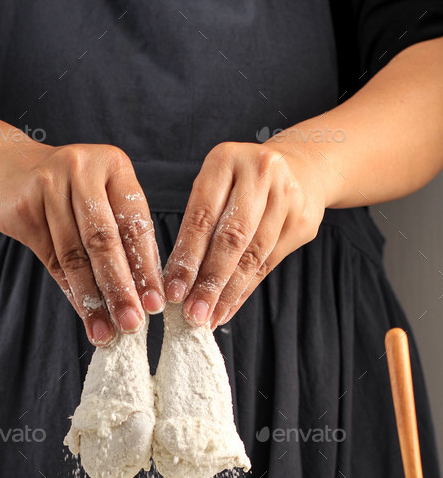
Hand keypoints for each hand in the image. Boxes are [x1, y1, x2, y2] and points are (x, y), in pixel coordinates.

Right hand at [0, 141, 163, 344]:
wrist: (12, 168)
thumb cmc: (73, 192)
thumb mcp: (104, 200)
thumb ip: (126, 237)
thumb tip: (147, 295)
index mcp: (114, 165)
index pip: (134, 224)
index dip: (146, 268)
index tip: (156, 305)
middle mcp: (82, 169)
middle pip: (103, 241)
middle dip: (120, 288)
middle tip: (132, 324)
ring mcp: (48, 185)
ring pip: (74, 256)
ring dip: (92, 300)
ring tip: (106, 332)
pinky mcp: (24, 207)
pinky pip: (52, 260)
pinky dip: (70, 291)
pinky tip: (84, 314)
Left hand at [163, 142, 325, 328]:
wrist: (300, 169)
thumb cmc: (241, 185)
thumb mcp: (214, 188)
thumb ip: (196, 227)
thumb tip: (176, 283)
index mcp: (225, 160)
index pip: (202, 217)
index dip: (187, 258)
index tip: (173, 292)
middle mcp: (259, 173)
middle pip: (231, 238)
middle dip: (209, 282)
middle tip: (192, 314)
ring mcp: (287, 196)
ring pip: (252, 255)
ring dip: (227, 293)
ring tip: (209, 317)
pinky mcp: (303, 220)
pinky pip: (268, 264)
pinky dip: (245, 290)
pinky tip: (228, 309)